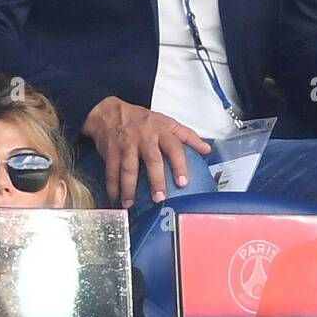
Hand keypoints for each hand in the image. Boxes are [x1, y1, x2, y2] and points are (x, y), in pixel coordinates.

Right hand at [82, 96, 210, 206]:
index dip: (179, 165)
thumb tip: (206, 149)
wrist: (109, 113)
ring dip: (129, 187)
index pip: (174, 148)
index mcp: (161, 131)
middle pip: (152, 159)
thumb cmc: (142, 120)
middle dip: (155, 180)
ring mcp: (127, 144)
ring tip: (130, 204)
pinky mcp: (111, 151)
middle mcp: (144, 137)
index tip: (182, 182)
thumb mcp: (167, 122)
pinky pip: (111, 170)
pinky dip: (112, 186)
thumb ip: (187, 136)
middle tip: (159, 198)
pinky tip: (115, 198)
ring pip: (128, 167)